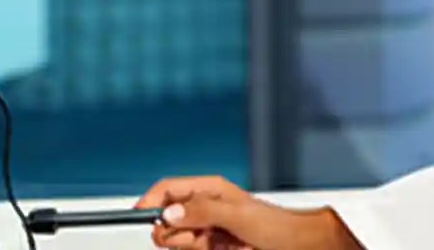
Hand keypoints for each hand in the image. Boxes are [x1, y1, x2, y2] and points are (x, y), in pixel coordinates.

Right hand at [136, 176, 362, 249]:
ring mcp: (205, 227)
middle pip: (166, 217)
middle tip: (197, 236)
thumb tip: (170, 212)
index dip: (150, 201)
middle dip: (174, 231)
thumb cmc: (274, 223)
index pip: (166, 189)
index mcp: (207, 189)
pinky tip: (217, 248)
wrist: (293, 246)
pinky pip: (188, 249)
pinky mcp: (208, 246)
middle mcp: (202, 206)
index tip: (140, 217)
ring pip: (175, 238)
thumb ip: (202, 211)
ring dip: (187, 244)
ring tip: (214, 243)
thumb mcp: (236, 215)